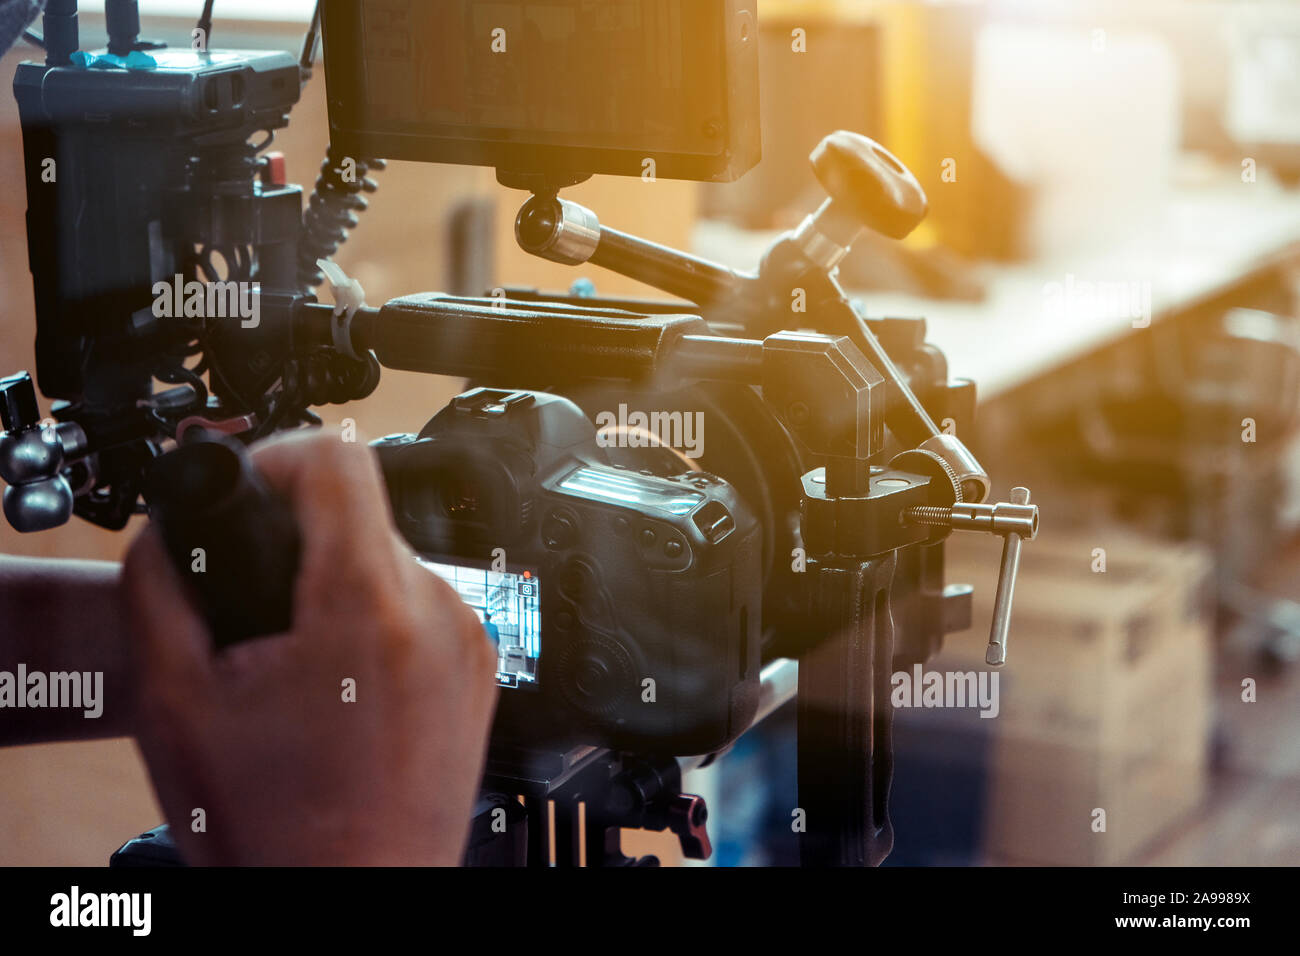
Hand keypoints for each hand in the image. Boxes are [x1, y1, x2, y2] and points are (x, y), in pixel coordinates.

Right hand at [122, 430, 497, 864]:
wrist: (355, 896)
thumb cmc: (280, 828)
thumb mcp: (177, 701)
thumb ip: (162, 587)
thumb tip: (169, 530)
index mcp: (366, 605)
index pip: (338, 458)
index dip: (277, 457)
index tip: (248, 489)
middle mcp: (436, 610)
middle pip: (360, 514)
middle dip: (296, 542)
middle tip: (253, 602)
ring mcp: (469, 640)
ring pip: (390, 561)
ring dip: (335, 586)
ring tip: (296, 660)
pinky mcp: (481, 666)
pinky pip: (421, 607)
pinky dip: (375, 621)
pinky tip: (339, 684)